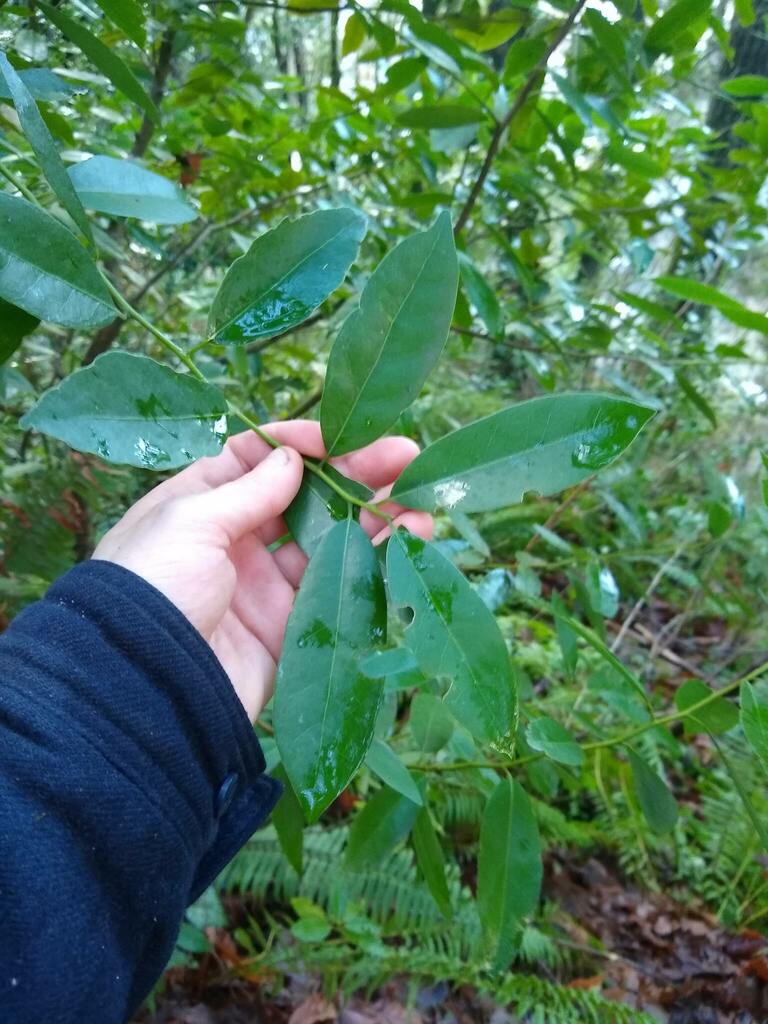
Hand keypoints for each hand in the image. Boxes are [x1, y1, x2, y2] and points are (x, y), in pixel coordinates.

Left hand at [92, 421, 432, 720]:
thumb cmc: (152, 587)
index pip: (254, 459)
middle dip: (355, 474)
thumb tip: (293, 460)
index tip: (343, 438)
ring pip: (330, 540)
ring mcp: (264, 584)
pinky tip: (409, 537)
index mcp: (199, 504)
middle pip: (304, 497)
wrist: (145, 689)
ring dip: (376, 516)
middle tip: (406, 455)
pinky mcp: (290, 625)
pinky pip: (338, 586)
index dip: (299, 443)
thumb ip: (248, 491)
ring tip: (422, 498)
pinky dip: (374, 562)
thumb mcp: (189, 522)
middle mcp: (234, 540)